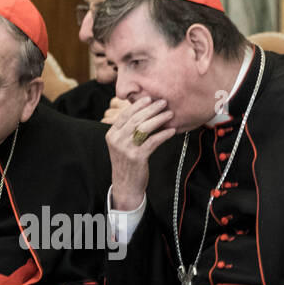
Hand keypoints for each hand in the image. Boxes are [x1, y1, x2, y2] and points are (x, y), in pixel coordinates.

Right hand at [105, 95, 175, 210]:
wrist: (126, 186)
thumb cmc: (127, 164)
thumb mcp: (122, 145)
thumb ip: (128, 131)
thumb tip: (144, 112)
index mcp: (111, 135)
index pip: (125, 115)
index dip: (138, 105)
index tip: (149, 98)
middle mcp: (116, 140)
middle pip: (135, 119)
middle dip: (151, 109)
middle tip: (163, 102)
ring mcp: (126, 149)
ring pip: (144, 128)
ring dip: (159, 119)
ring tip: (170, 114)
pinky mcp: (137, 157)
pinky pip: (153, 141)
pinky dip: (163, 134)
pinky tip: (172, 131)